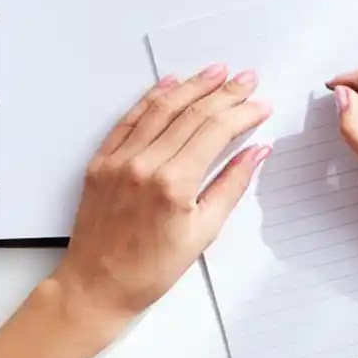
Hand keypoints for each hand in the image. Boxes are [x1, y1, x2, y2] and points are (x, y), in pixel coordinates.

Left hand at [50, 64, 272, 325]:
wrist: (97, 285)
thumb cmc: (150, 269)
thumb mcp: (203, 233)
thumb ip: (231, 186)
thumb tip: (256, 151)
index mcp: (173, 184)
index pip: (215, 131)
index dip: (241, 112)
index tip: (260, 103)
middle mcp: (144, 165)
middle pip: (192, 114)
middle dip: (223, 93)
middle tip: (245, 79)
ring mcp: (118, 160)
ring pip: (160, 109)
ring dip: (191, 86)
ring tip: (215, 71)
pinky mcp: (100, 161)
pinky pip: (129, 120)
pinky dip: (151, 99)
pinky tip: (169, 85)